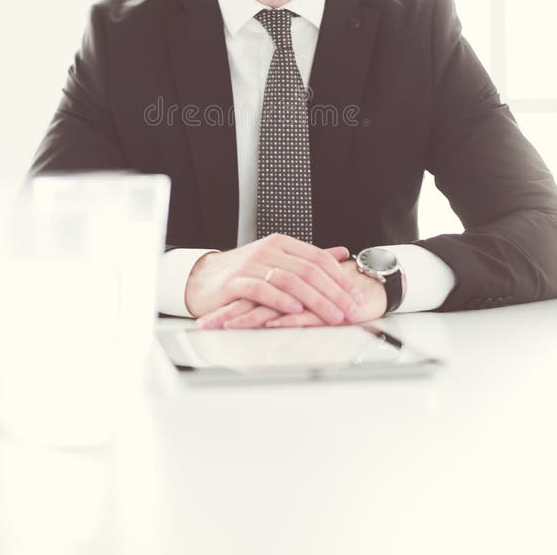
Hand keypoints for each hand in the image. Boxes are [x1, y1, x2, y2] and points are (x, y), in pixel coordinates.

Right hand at [197, 261, 387, 328]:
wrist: (201, 279)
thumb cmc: (242, 273)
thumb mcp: (278, 261)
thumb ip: (309, 258)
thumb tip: (341, 252)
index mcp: (281, 244)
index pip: (318, 257)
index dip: (341, 277)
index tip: (358, 296)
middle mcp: (268, 250)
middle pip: (308, 270)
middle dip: (334, 292)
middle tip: (352, 310)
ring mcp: (251, 265)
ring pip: (290, 279)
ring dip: (315, 300)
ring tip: (332, 315)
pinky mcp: (235, 281)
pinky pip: (261, 289)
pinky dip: (280, 299)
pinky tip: (295, 309)